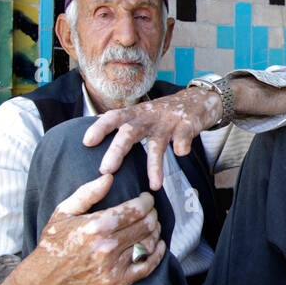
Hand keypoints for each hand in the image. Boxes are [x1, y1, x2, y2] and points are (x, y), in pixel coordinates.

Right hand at [32, 173, 165, 284]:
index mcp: (96, 226)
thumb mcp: (64, 212)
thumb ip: (88, 193)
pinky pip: (147, 266)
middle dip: (152, 213)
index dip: (146, 201)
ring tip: (151, 224)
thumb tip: (109, 176)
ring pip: (149, 243)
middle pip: (146, 224)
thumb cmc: (55, 242)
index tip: (146, 198)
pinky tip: (159, 244)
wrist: (45, 279)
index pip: (136, 209)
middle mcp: (107, 246)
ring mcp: (114, 266)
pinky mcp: (117, 281)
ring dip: (155, 231)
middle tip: (150, 210)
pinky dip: (158, 254)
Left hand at [81, 88, 222, 189]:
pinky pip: (183, 138)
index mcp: (136, 114)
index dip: (99, 128)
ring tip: (155, 185)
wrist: (198, 99)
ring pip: (157, 143)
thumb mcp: (142, 115)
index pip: (113, 117)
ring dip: (155, 165)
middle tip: (106, 170)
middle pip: (129, 132)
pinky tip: (181, 154)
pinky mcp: (187, 124)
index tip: (87, 142)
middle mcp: (149, 117)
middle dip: (117, 151)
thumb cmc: (164, 114)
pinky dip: (181, 147)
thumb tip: (93, 138)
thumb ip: (123, 125)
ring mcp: (168, 121)